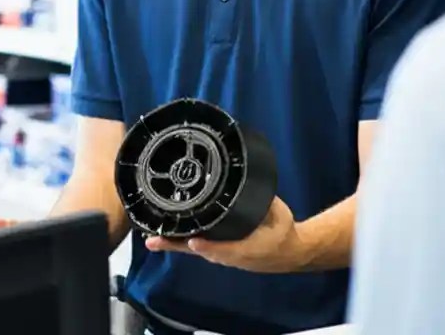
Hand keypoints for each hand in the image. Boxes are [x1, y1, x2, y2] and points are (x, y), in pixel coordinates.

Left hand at [144, 198, 308, 273]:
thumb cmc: (284, 232)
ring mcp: (225, 257)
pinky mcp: (221, 253)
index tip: (192, 242)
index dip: (208, 246)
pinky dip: (182, 244)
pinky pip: (199, 249)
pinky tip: (167, 237)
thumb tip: (253, 186)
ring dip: (175, 245)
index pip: (225, 249)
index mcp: (248, 249)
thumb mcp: (280, 215)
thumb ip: (266, 203)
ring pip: (196, 252)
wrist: (291, 253)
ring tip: (153, 239)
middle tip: (154, 241)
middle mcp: (232, 256)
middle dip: (177, 246)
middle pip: (200, 252)